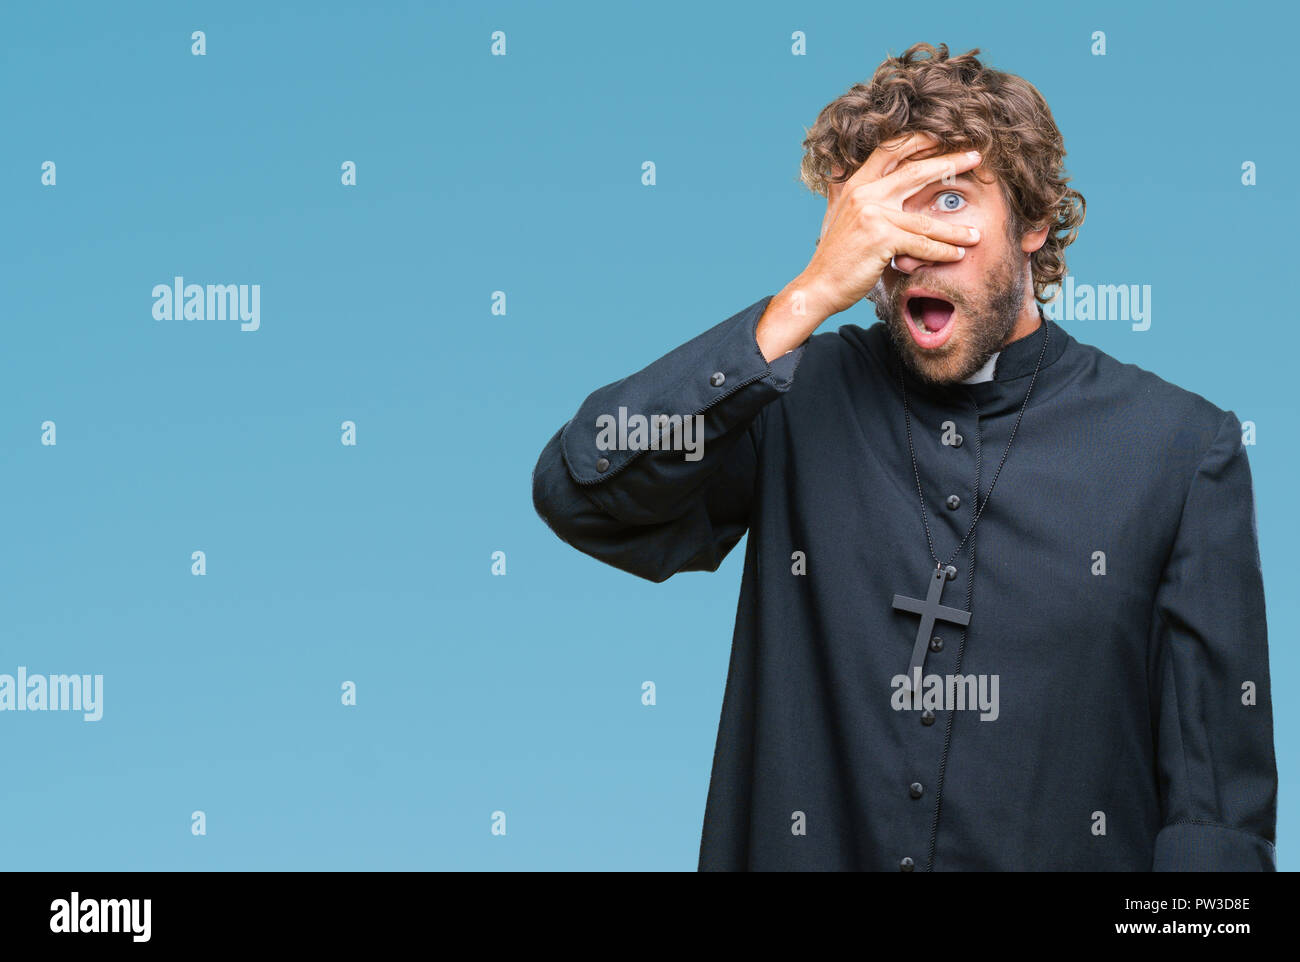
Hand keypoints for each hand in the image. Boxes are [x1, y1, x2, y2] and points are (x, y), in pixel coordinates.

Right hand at [756, 133, 981, 360]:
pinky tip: (956, 256)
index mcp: (856, 185)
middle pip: (916, 172)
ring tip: (976, 234)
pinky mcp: (882, 238)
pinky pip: (922, 245)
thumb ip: (840, 189)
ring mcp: (874, 215)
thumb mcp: (834, 213)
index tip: (943, 137)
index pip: (890, 152)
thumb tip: (838, 165)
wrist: (819, 285)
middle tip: (976, 156)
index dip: (918, 141)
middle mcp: (865, 194)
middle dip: (950, 162)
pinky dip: (941, 253)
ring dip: (954, 230)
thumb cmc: (832, 255)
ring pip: (925, 220)